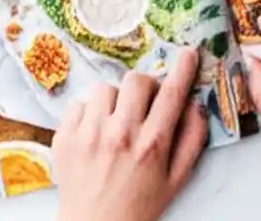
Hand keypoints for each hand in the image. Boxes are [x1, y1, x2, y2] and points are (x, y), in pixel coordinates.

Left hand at [54, 48, 207, 220]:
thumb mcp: (176, 180)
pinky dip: (88, 114)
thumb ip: (192, 141)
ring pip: (104, 88)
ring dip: (114, 100)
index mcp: (152, 144)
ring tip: (114, 122)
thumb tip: (196, 106)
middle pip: (135, 80)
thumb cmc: (138, 205)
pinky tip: (94, 134)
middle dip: (144, 87)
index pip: (171, 94)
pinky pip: (78, 104)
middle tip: (143, 103)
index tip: (189, 54)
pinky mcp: (65, 137)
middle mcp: (120, 134)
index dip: (183, 69)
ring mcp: (89, 134)